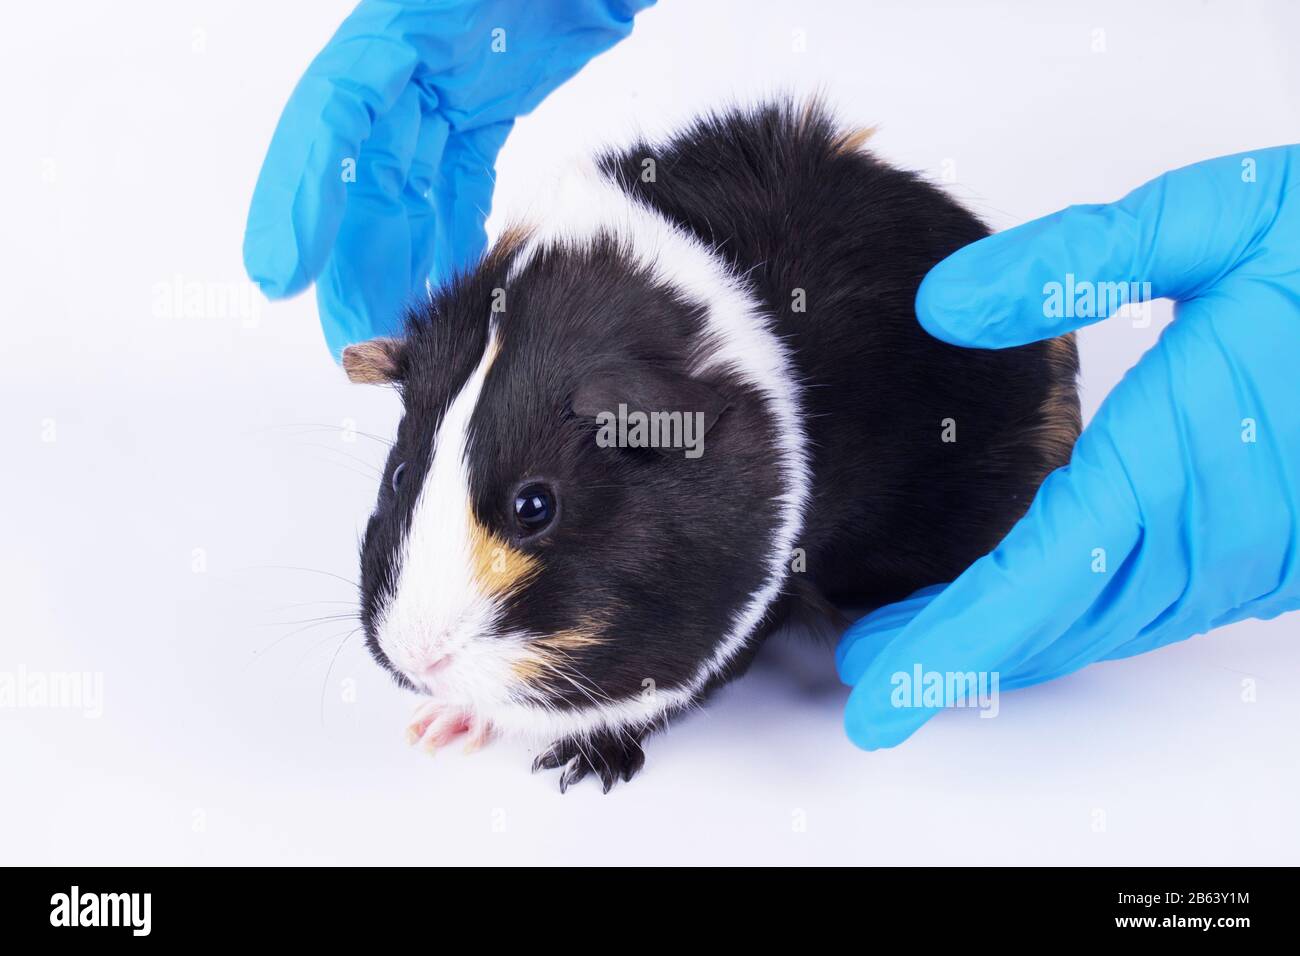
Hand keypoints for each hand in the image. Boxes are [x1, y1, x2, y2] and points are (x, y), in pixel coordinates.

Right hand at [243, 0, 652, 357]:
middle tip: (348, 344)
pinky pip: (446, 186)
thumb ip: (479, 39)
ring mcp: (441, 90)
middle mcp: (410, 61)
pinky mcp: (476, 114)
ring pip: (399, 192)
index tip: (280, 273)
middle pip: (360, 173)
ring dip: (388, 266)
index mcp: (405, 22)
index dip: (302, 196)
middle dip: (348, 263)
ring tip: (385, 339)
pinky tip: (439, 291)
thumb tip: (452, 84)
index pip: (333, 112)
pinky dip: (439, 239)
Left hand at [836, 145, 1299, 748]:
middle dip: (960, 654)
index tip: (880, 696)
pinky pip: (1164, 609)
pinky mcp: (1286, 555)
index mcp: (1192, 454)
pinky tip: (1045, 616)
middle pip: (1063, 622)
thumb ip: (1079, 258)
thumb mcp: (1222, 218)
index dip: (952, 646)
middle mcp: (1225, 528)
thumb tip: (949, 302)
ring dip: (1019, 645)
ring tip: (933, 646)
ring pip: (1114, 625)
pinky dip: (1086, 623)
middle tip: (875, 669)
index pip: (1041, 581)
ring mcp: (1262, 553)